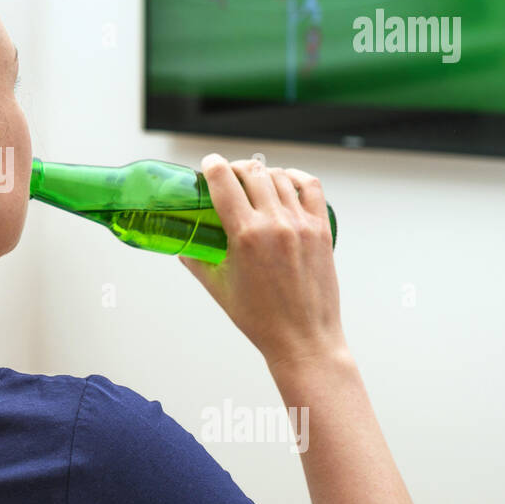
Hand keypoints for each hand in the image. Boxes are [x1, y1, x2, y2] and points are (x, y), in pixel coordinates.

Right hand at [182, 153, 348, 376]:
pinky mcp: (321, 230)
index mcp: (246, 236)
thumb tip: (183, 245)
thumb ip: (197, 261)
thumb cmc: (260, 319)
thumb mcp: (218, 288)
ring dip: (262, 173)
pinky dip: (295, 177)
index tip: (208, 164)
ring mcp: (301, 225)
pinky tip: (284, 181)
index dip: (212, 166)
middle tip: (228, 176)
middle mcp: (275, 224)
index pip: (224, 182)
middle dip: (235, 167)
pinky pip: (310, 187)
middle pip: (252, 172)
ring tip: (254, 182)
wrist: (303, 339)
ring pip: (279, 177)